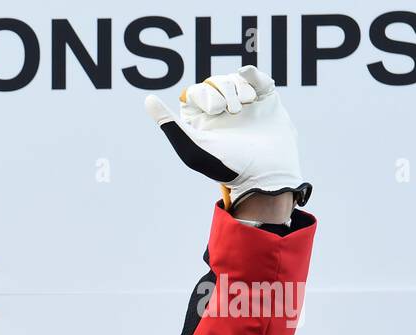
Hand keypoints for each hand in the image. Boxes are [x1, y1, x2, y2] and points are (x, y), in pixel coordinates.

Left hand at [144, 65, 310, 212]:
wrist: (267, 175)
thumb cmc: (227, 166)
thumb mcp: (192, 148)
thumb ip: (170, 124)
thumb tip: (148, 99)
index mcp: (200, 123)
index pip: (193, 93)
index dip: (204, 94)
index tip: (215, 110)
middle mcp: (220, 113)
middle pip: (214, 83)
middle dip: (224, 91)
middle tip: (234, 112)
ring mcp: (243, 106)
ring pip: (234, 79)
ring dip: (239, 89)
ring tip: (245, 108)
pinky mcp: (264, 101)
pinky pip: (255, 78)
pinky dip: (253, 78)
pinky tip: (254, 91)